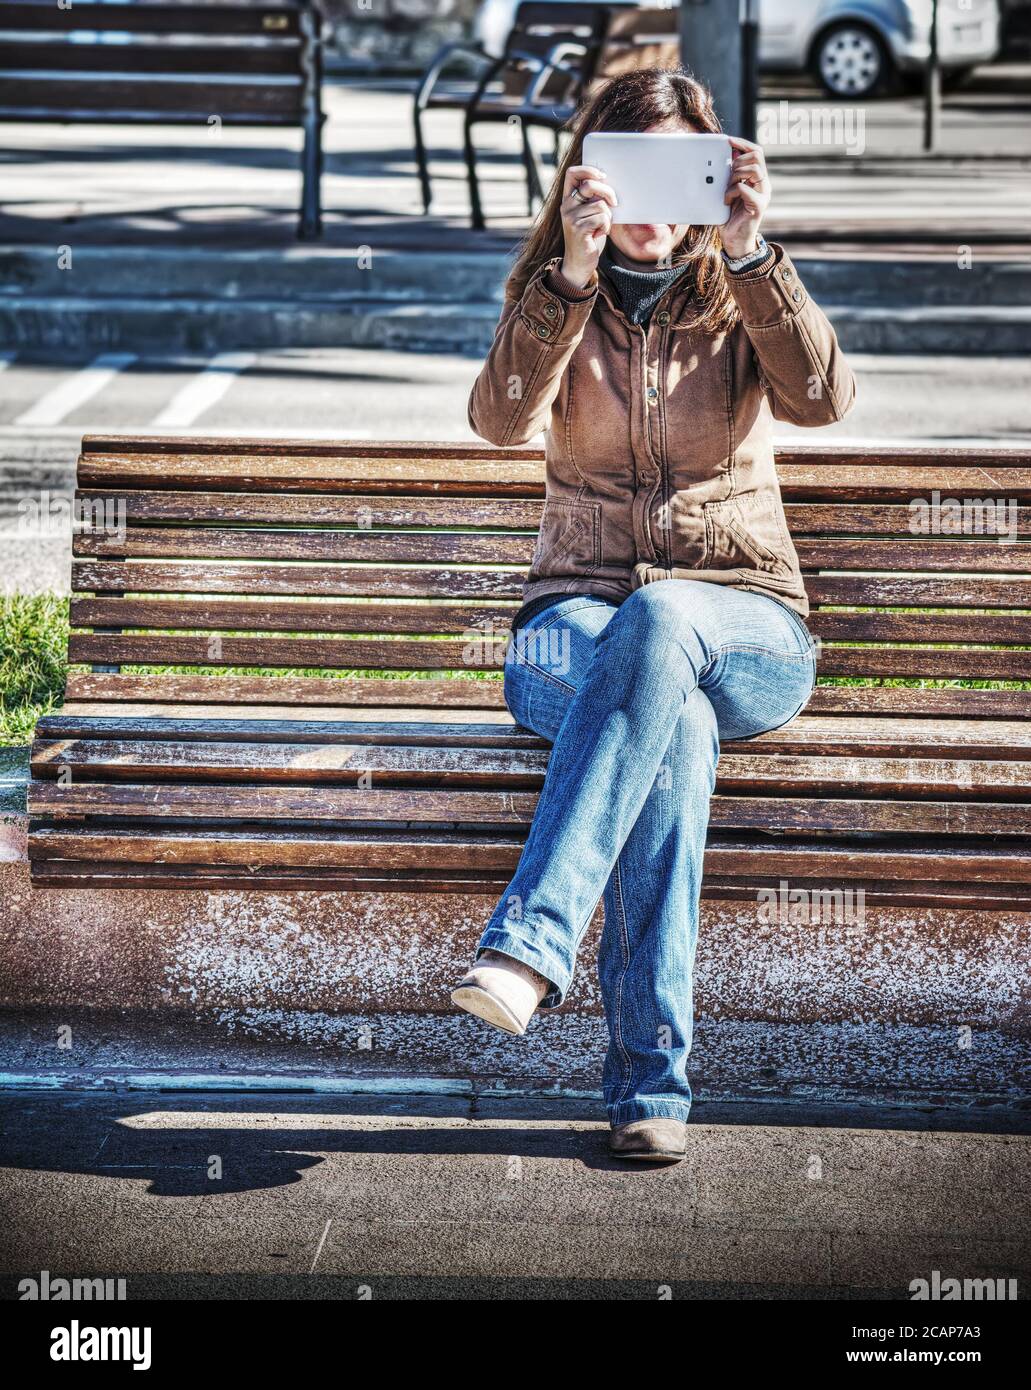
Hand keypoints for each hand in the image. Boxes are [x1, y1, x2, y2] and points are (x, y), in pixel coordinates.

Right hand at [559, 164, 615, 287]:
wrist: (579, 264)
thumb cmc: (588, 237)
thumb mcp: (589, 214)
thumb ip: (593, 199)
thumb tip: (607, 182)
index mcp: (568, 200)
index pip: (572, 173)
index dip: (588, 169)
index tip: (602, 176)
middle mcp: (566, 207)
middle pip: (590, 185)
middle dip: (608, 192)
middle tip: (614, 203)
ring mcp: (571, 218)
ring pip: (600, 205)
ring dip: (608, 217)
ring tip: (601, 227)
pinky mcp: (578, 229)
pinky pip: (602, 218)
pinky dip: (606, 227)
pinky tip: (599, 234)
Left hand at [721, 136, 770, 259]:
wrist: (734, 241)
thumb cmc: (729, 217)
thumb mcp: (728, 191)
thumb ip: (730, 176)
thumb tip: (726, 156)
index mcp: (758, 179)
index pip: (756, 152)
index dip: (743, 144)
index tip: (728, 141)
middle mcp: (764, 184)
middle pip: (757, 156)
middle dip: (738, 161)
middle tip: (727, 174)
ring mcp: (763, 195)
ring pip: (754, 169)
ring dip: (735, 176)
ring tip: (727, 189)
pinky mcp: (758, 206)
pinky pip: (744, 188)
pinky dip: (732, 191)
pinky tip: (726, 201)